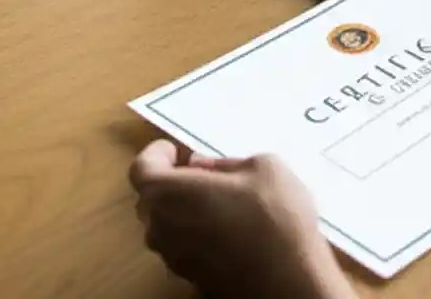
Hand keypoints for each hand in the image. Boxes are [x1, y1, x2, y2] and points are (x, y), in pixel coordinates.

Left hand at [129, 140, 354, 298]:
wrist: (289, 280)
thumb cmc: (275, 217)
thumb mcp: (263, 167)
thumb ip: (225, 163)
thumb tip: (204, 167)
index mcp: (169, 192)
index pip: (141, 168)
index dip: (157, 154)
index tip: (177, 151)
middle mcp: (161, 227)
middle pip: (151, 198)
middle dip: (172, 182)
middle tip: (202, 174)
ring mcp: (173, 257)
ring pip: (167, 224)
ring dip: (184, 209)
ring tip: (218, 202)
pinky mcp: (190, 277)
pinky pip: (183, 247)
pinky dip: (196, 234)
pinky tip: (227, 230)